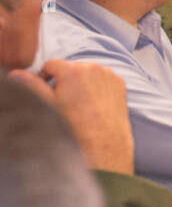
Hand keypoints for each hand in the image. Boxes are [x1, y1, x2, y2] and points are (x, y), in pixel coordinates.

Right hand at [10, 60, 132, 172]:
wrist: (103, 141)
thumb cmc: (73, 124)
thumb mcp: (47, 104)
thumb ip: (32, 85)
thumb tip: (17, 73)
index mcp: (72, 70)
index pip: (51, 65)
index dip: (45, 77)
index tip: (47, 91)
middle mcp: (92, 67)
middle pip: (70, 69)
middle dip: (65, 81)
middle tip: (64, 101)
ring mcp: (109, 75)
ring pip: (88, 74)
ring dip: (82, 83)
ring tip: (80, 105)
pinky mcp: (120, 83)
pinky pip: (103, 80)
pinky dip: (98, 87)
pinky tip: (94, 104)